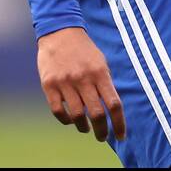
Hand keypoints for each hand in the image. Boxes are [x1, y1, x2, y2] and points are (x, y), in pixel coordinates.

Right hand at [37, 27, 126, 142]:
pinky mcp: (49, 85)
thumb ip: (105, 84)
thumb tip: (112, 109)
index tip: (121, 136)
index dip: (119, 123)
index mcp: (100, 73)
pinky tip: (71, 121)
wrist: (60, 33)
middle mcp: (84, 79)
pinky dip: (66, 120)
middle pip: (97, 114)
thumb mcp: (101, 63)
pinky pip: (58, 111)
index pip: (114, 104)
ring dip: (83, 127)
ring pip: (77, 115)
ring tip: (87, 129)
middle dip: (102, 131)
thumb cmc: (84, 50)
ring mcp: (65, 82)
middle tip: (103, 137)